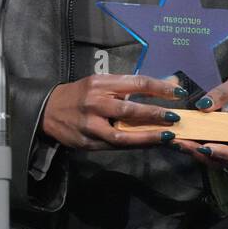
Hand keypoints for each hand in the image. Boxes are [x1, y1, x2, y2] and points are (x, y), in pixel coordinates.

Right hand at [39, 74, 186, 150]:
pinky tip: (149, 144)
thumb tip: (165, 83)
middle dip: (155, 113)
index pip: (136, 83)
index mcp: (101, 83)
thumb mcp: (101, 83)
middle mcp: (96, 102)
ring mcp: (91, 125)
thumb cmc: (81, 94)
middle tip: (176, 117)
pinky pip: (115, 145)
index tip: (179, 92)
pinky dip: (134, 145)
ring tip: (167, 136)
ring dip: (147, 135)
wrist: (48, 111)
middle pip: (130, 109)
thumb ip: (129, 86)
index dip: (159, 88)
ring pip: (122, 133)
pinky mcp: (88, 142)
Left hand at [171, 68, 227, 166]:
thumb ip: (222, 93)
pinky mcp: (226, 144)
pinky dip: (196, 148)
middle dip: (204, 154)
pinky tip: (182, 139)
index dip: (227, 154)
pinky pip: (212, 151)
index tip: (207, 147)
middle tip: (183, 143)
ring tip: (178, 141)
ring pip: (217, 159)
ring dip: (197, 153)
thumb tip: (203, 106)